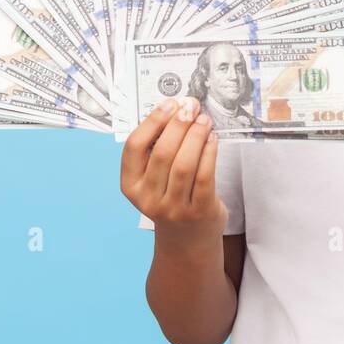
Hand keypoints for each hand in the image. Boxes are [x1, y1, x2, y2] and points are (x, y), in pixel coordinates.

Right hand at [120, 95, 225, 243]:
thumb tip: (176, 109)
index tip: (169, 104)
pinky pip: (204, 176)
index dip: (152, 122)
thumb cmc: (171, 198)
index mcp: (131, 186)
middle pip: (162, 153)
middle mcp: (148, 199)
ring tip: (204, 120)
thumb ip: (157, 149)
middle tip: (190, 107)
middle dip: (178, 125)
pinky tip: (212, 139)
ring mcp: (173, 208)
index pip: (134, 147)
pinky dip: (209, 153)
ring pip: (184, 164)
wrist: (187, 239)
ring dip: (196, 136)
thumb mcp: (154, 179)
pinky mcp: (198, 211)